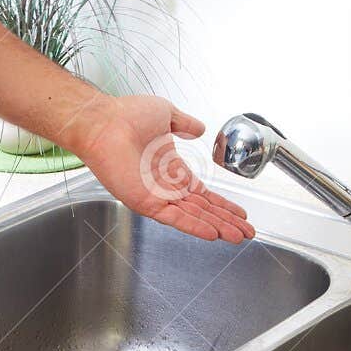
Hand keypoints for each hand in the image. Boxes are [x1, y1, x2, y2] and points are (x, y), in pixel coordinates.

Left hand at [73, 95, 253, 242]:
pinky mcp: (146, 202)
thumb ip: (185, 123)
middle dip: (227, 220)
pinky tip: (213, 234)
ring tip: (238, 237)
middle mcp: (165, 185)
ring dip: (217, 226)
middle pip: (203, 209)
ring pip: (194, 216)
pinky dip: (194, 226)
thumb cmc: (125, 115)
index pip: (202, 192)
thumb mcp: (166, 114)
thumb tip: (200, 127)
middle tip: (247, 232)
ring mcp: (156, 195)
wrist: (103, 121)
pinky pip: (175, 218)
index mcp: (171, 168)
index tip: (240, 213)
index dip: (222, 204)